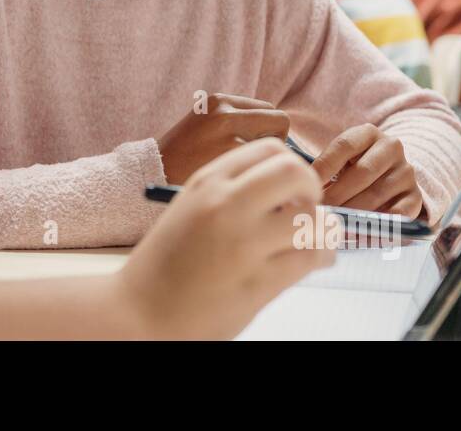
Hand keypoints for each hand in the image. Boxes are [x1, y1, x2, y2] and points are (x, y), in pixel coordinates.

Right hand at [116, 138, 334, 338]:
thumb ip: (231, 195)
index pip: (270, 149)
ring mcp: (242, 242)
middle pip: (295, 172)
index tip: (289, 188)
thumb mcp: (190, 210)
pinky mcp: (257, 280)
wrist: (138, 312)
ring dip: (322, 229)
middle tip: (307, 208)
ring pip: (311, 218)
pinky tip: (316, 260)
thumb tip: (287, 196)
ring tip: (313, 241)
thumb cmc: (165, 265)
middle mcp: (226, 204)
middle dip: (311, 188)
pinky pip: (309, 256)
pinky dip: (322, 255)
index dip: (291, 166)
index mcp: (207, 182)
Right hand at [156, 93, 289, 183]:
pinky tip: (236, 180)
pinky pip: (263, 163)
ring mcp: (227, 130)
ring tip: (241, 171)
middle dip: (275, 143)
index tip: (250, 150)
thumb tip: (284, 135)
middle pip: (280, 120)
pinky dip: (258, 174)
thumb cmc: (185, 156)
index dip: (266, 132)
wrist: (154, 172)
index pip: (268, 109)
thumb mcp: (207, 125)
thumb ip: (238, 122)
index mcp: (219, 100)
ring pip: (276, 144)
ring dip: (267, 160)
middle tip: (252, 162)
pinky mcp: (228, 152)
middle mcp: (224, 109)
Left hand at [310, 123, 422, 218]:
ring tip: (333, 225)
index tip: (309, 185)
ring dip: (353, 213)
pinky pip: (397, 215)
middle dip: (337, 195)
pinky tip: (357, 235)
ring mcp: (405, 172)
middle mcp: (391, 147)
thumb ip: (323, 169)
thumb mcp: (339, 159)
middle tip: (319, 212)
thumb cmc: (352, 168)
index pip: (344, 145)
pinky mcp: (415, 196)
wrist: (388, 176)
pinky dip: (376, 227)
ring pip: (377, 194)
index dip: (325, 166)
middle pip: (362, 172)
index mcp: (368, 133)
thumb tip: (304, 191)